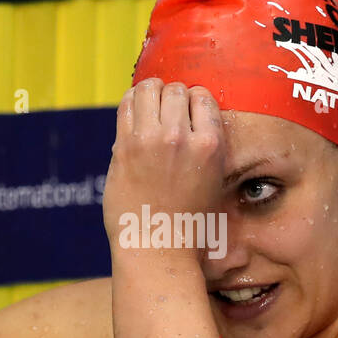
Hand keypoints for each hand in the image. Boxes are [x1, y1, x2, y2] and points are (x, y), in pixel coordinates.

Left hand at [103, 78, 226, 249]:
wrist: (158, 248)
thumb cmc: (188, 223)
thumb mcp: (213, 181)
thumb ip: (204, 149)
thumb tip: (187, 122)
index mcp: (211, 146)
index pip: (202, 97)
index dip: (194, 100)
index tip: (187, 110)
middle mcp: (182, 137)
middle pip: (176, 90)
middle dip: (171, 95)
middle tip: (166, 108)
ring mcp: (150, 140)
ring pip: (150, 89)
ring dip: (150, 92)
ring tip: (148, 100)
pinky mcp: (124, 147)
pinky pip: (126, 105)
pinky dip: (130, 100)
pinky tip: (133, 107)